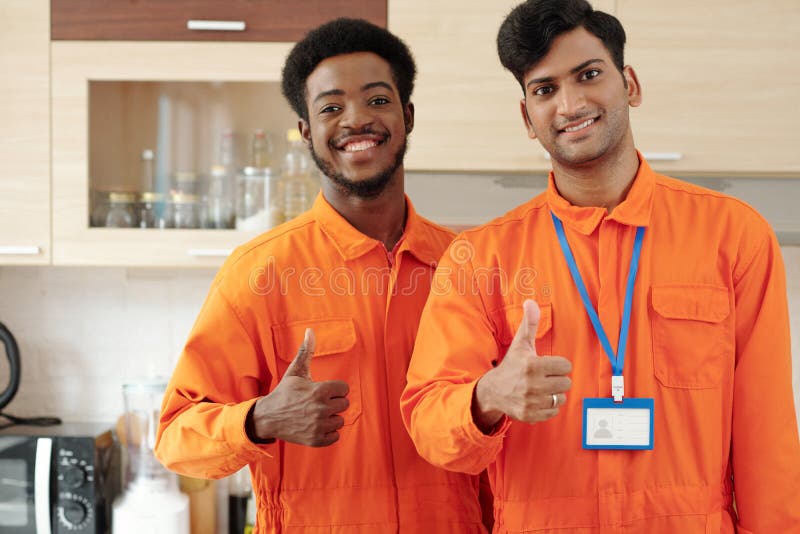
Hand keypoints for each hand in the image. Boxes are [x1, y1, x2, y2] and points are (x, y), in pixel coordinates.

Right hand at [249, 328, 349, 446]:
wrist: (268, 418)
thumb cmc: (284, 393)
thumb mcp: (295, 371)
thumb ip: (306, 351)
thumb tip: (310, 331)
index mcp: (319, 391)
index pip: (344, 389)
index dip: (334, 389)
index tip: (322, 391)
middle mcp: (321, 409)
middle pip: (344, 404)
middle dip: (333, 403)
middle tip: (317, 403)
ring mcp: (319, 426)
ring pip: (340, 421)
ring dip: (330, 418)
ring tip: (315, 414)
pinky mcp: (316, 440)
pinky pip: (335, 436)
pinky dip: (328, 433)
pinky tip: (315, 426)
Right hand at [472, 300, 571, 432]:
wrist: (492, 391)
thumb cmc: (511, 366)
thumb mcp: (520, 344)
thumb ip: (530, 323)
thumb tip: (531, 302)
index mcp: (532, 365)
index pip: (565, 366)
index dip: (558, 365)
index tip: (547, 365)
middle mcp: (532, 385)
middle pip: (565, 383)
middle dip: (557, 379)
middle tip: (544, 377)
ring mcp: (531, 402)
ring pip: (560, 398)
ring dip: (554, 393)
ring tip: (541, 388)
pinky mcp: (530, 415)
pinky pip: (553, 412)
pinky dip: (548, 407)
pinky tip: (538, 399)